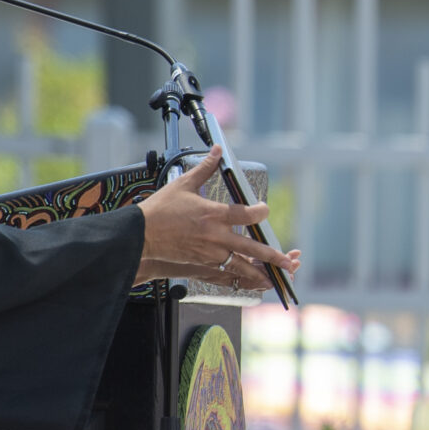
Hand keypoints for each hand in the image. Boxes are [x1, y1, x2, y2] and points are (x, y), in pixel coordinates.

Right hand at [133, 146, 300, 287]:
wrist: (139, 233)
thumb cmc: (160, 209)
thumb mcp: (184, 184)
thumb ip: (205, 168)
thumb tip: (217, 151)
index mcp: (214, 214)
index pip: (247, 215)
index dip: (261, 212)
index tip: (264, 209)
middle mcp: (216, 236)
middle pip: (252, 248)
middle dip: (273, 256)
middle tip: (289, 261)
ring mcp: (210, 251)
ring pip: (241, 265)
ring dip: (260, 272)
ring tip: (275, 278)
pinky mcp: (202, 262)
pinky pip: (227, 271)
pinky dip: (240, 275)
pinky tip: (251, 278)